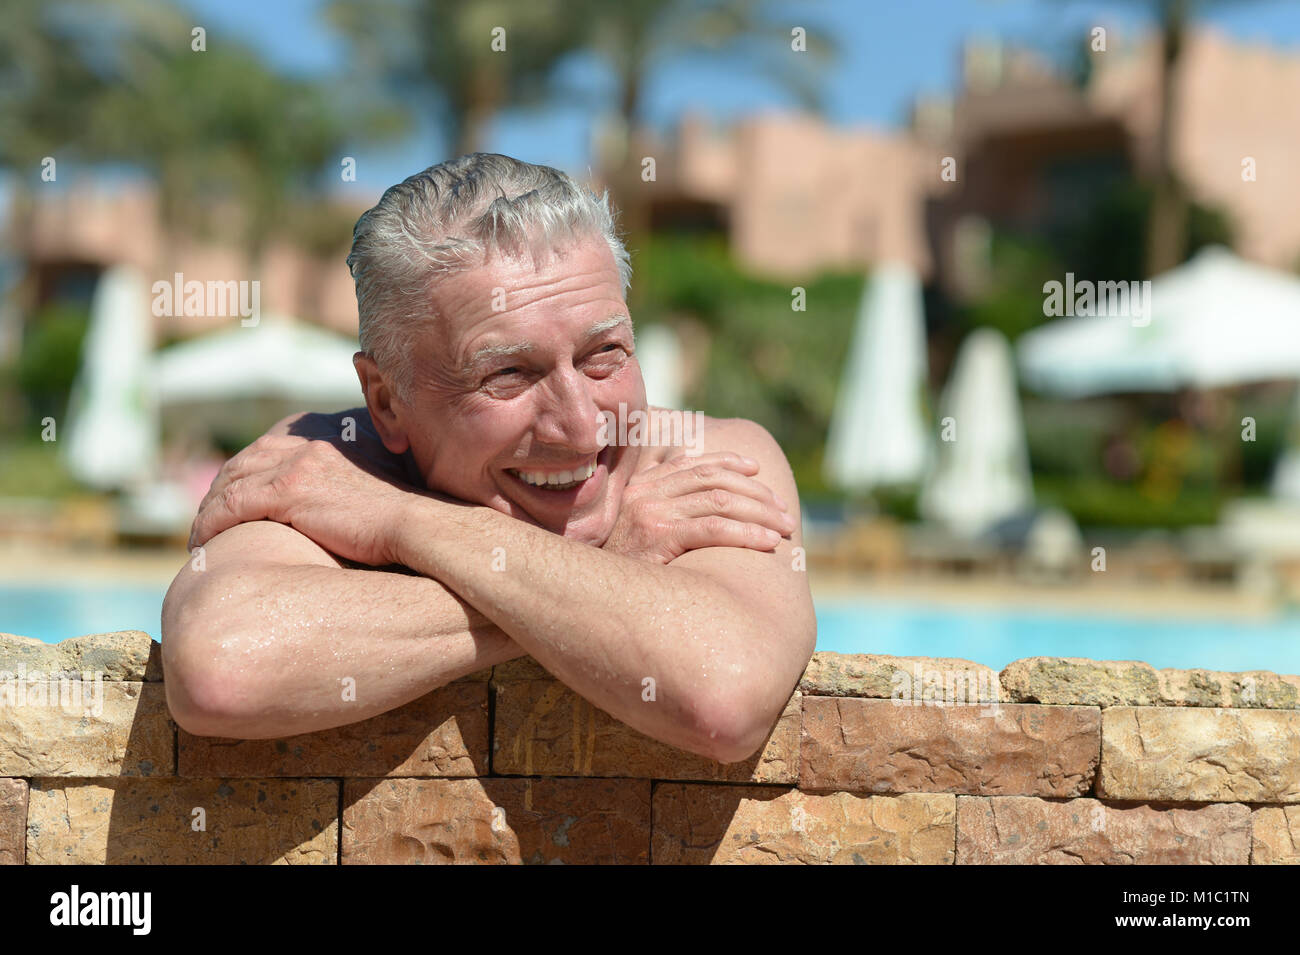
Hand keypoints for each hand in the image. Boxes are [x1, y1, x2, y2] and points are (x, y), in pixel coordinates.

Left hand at [187, 431, 419, 566]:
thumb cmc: (403, 520)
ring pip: (231, 481)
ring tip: (199, 534)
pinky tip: (202, 542)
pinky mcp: (289, 492)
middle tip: (207, 517)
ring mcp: (297, 466)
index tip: (233, 496)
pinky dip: (211, 522)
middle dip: (220, 489)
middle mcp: (308, 446)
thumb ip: (347, 485)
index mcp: (327, 441)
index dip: (244, 472)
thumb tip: (340, 511)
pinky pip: (232, 505)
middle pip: (244, 461)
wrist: (415, 526)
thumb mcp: (371, 488)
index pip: (268, 448)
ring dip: (209, 508)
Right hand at [602, 452, 795, 564]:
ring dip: (760, 513)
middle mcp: (645, 492)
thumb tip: (703, 509)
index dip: (728, 462)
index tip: (756, 469)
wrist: (589, 596)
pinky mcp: (659, 537)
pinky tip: (768, 542)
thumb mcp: (634, 531)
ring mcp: (650, 513)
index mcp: (641, 485)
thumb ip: (660, 511)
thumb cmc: (619, 571)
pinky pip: (714, 529)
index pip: (692, 462)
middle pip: (713, 479)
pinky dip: (747, 533)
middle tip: (784, 510)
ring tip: (785, 528)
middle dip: (756, 493)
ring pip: (719, 501)